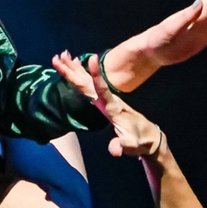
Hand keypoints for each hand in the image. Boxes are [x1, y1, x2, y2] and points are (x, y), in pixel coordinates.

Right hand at [51, 52, 166, 158]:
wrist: (148, 136)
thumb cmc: (139, 141)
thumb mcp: (131, 146)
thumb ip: (122, 146)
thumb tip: (114, 151)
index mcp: (113, 108)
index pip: (102, 89)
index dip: (96, 75)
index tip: (91, 59)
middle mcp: (108, 100)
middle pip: (87, 82)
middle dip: (73, 70)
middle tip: (59, 56)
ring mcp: (106, 99)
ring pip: (87, 81)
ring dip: (74, 69)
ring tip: (61, 56)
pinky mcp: (104, 101)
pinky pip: (89, 85)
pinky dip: (81, 75)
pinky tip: (74, 66)